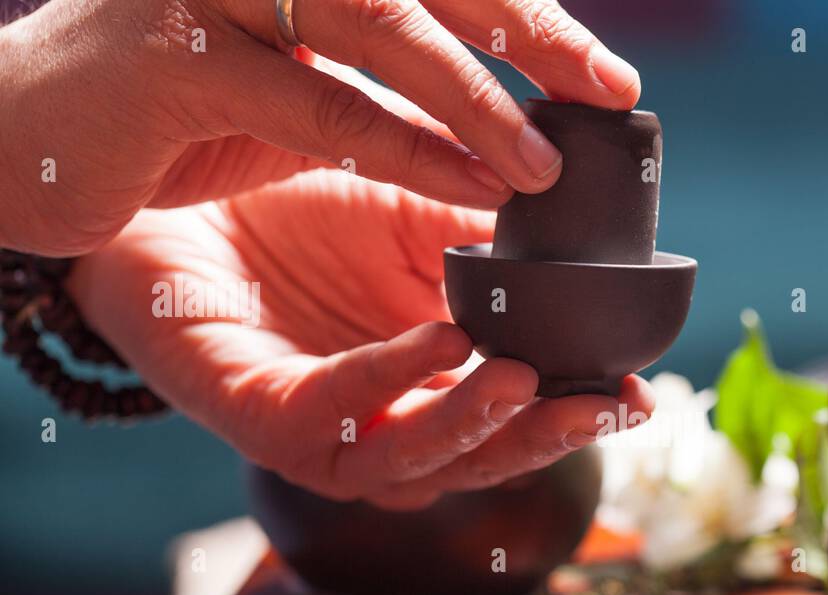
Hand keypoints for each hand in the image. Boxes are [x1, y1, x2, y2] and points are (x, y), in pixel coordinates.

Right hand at [0, 0, 639, 253]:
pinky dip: (405, 147)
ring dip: (476, 96)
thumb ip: (385, 78)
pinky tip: (473, 186)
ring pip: (377, 25)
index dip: (524, 11)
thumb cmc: (174, 104)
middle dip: (528, 32)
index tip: (604, 71)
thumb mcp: (296, 77)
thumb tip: (502, 117)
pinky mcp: (171, 60)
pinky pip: (318, 106)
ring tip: (547, 162)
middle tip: (609, 91)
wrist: (21, 131)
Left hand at [67, 168, 652, 508]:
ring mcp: (331, 436)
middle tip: (601, 406)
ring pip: (416, 463)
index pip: (523, 424)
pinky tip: (440, 338)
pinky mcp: (266, 422)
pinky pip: (339, 416)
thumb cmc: (305, 216)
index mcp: (438, 392)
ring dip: (476, 425)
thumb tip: (579, 253)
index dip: (583, 416)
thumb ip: (491, 247)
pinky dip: (393, 379)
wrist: (186, 197)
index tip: (639, 394)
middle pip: (483, 462)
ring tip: (524, 378)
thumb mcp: (420, 219)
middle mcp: (391, 428)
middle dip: (547, 438)